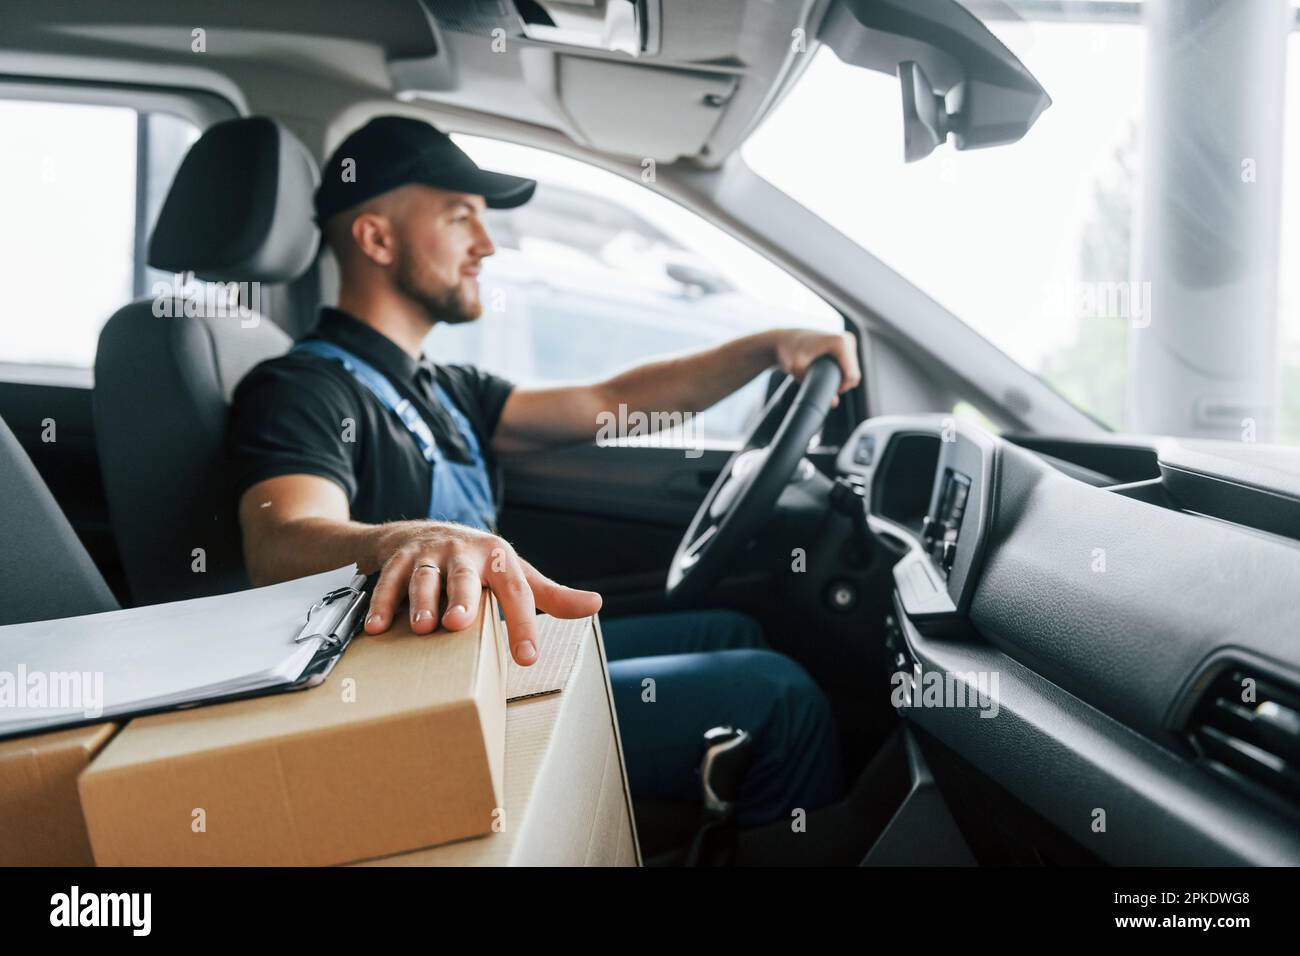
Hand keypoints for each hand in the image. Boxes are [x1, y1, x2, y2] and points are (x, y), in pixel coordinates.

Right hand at [363, 522, 601, 666]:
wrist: (425, 533)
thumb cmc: (480, 565)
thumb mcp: (516, 575)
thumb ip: (550, 595)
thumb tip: (595, 604)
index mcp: (499, 559)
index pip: (517, 592)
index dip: (523, 624)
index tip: (527, 658)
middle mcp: (465, 554)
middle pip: (465, 576)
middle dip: (462, 598)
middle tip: (458, 623)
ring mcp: (430, 555)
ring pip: (425, 577)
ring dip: (420, 601)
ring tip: (418, 627)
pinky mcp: (399, 559)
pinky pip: (389, 581)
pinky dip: (381, 603)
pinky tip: (376, 628)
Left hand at [773, 329, 861, 405]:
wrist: (785, 339)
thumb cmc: (790, 352)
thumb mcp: (798, 370)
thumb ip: (816, 387)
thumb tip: (835, 403)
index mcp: (839, 343)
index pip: (851, 375)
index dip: (840, 388)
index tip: (825, 390)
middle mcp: (847, 339)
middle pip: (853, 374)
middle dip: (840, 384)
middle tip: (818, 381)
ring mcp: (848, 340)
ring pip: (852, 371)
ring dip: (840, 379)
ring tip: (819, 374)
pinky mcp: (847, 343)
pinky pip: (850, 366)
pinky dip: (840, 373)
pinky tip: (825, 370)